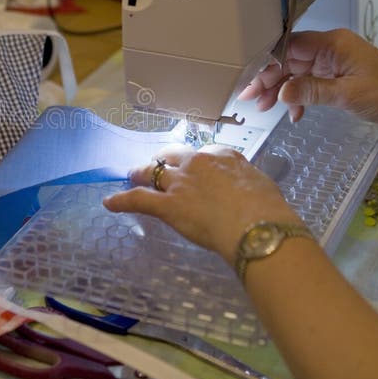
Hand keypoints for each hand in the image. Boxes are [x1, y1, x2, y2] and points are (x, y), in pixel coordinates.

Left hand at [103, 144, 298, 265]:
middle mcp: (198, 162)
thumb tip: (244, 190)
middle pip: (171, 156)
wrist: (257, 225)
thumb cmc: (267, 210)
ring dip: (140, 173)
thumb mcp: (261, 185)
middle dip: (162, 161)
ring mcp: (180, 183)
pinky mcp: (167, 205)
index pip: (202, 152)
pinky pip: (137, 199)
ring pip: (152, 172)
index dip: (194, 162)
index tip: (194, 169)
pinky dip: (121, 200)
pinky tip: (109, 202)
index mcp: (224, 155)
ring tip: (131, 175)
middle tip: (157, 168)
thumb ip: (246, 183)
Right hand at [238, 28, 377, 125]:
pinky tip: (294, 113)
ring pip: (296, 73)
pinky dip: (299, 97)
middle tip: (250, 97)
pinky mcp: (335, 77)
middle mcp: (330, 49)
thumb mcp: (347, 95)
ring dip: (280, 90)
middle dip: (269, 79)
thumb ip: (312, 91)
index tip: (250, 78)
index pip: (290, 46)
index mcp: (332, 43)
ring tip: (263, 108)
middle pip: (289, 60)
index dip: (267, 62)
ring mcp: (332, 62)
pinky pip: (309, 83)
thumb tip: (281, 92)